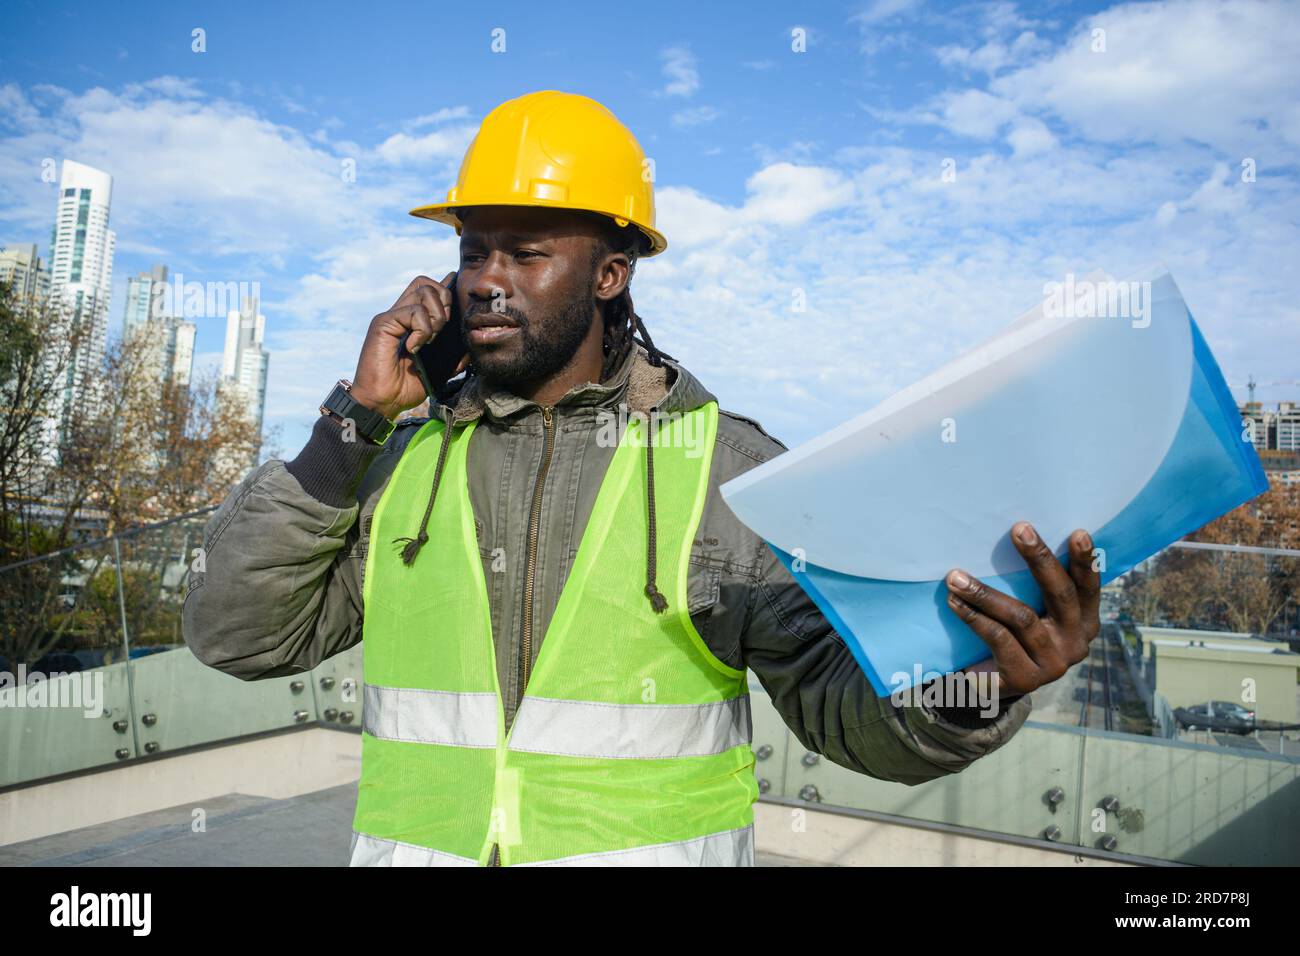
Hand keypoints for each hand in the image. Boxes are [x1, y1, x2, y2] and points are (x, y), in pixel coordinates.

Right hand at [350, 272, 468, 419]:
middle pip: (426, 283)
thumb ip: (453, 356)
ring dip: (436, 316)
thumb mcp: (438, 370)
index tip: (456, 294)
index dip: (445, 286)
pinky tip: (414, 347)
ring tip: (430, 340)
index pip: (428, 289)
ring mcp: (391, 316)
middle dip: (444, 300)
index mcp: (411, 322)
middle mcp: (400, 314)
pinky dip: (422, 330)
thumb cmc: (405, 388)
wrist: (383, 403)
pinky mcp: (383, 323)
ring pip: (423, 291)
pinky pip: (413, 312)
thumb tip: (471, 345)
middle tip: (443, 328)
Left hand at [945, 522, 1100, 696]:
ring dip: (985, 593)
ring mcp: (1053, 665)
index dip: (1085, 562)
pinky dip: (973, 617)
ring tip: (956, 577)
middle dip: (1040, 559)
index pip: (1087, 588)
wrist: (994, 684)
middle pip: (1060, 596)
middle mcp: (1075, 644)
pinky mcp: (1026, 678)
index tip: (1078, 533)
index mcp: (1085, 622)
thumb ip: (1037, 588)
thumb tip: (1019, 536)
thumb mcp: (1035, 612)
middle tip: (1020, 530)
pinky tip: (955, 602)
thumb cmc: (1015, 634)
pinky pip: (998, 638)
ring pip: (1021, 617)